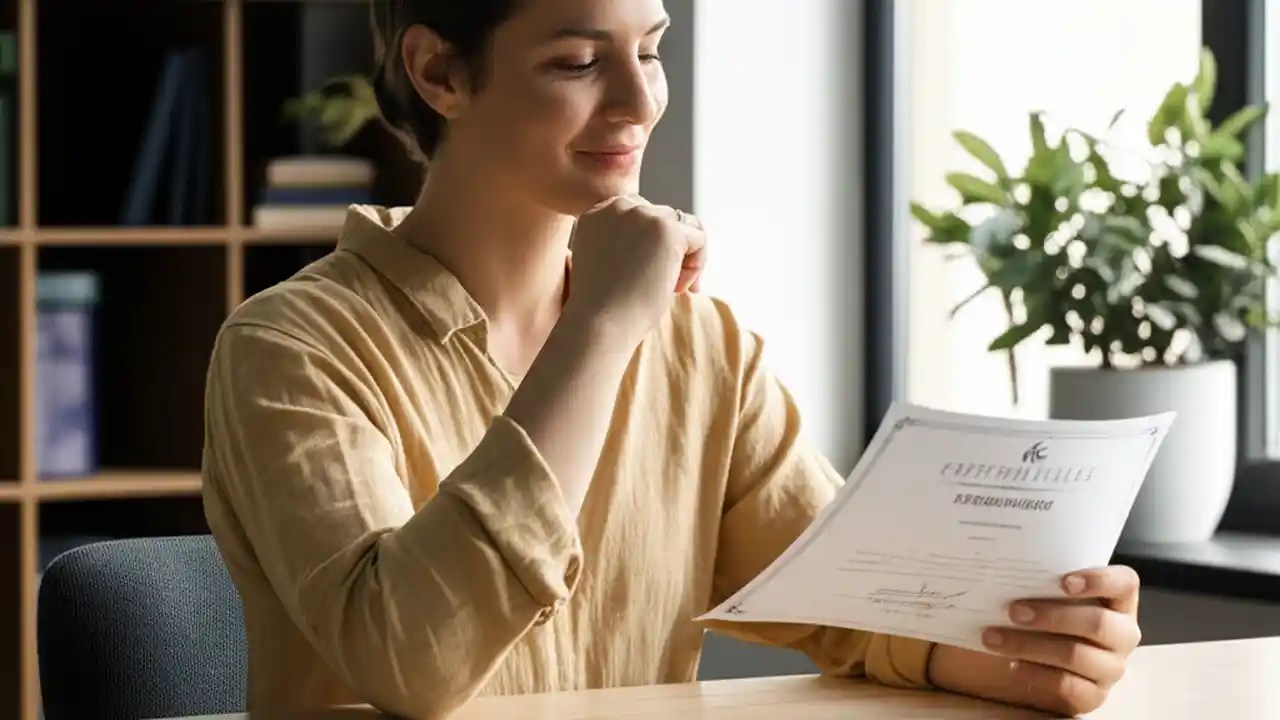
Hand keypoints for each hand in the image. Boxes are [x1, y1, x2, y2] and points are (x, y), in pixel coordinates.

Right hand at [564, 195, 706, 345]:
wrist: (598, 323)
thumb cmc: (605, 306)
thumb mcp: (611, 261)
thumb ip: (630, 240)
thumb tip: (679, 234)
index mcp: (598, 212)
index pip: (642, 214)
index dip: (653, 246)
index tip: (649, 275)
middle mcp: (618, 206)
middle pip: (666, 217)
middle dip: (672, 252)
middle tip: (668, 287)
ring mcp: (643, 215)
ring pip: (685, 226)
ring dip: (685, 258)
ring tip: (673, 288)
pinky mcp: (666, 228)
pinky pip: (699, 238)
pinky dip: (697, 266)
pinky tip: (677, 288)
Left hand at [929, 566, 1141, 716]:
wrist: (1042, 660)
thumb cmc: (1047, 615)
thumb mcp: (1050, 595)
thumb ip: (1042, 581)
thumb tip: (1003, 568)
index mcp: (1118, 601)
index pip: (1124, 583)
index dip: (1099, 580)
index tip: (1064, 581)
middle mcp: (1122, 635)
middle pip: (1097, 622)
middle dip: (1051, 616)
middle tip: (1012, 610)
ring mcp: (1111, 668)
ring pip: (1076, 655)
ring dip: (1029, 644)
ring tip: (994, 637)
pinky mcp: (1093, 695)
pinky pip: (1066, 686)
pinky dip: (1035, 674)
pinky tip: (1013, 665)